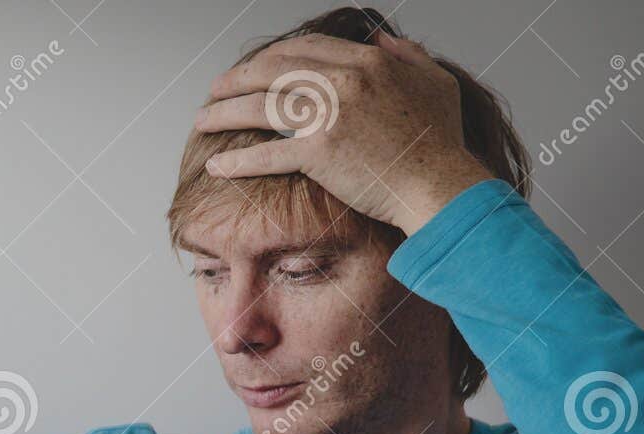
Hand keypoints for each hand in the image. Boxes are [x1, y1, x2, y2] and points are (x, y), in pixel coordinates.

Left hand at [194, 31, 492, 234]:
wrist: (441, 183)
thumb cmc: (440, 142)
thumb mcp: (434, 83)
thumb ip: (407, 57)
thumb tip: (384, 40)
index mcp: (369, 61)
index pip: (305, 48)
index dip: (271, 57)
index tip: (252, 69)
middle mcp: (346, 80)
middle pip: (274, 71)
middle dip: (237, 79)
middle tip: (215, 90)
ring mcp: (331, 114)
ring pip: (262, 107)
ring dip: (225, 113)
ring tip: (203, 121)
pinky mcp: (321, 152)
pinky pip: (267, 154)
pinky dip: (237, 160)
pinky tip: (216, 164)